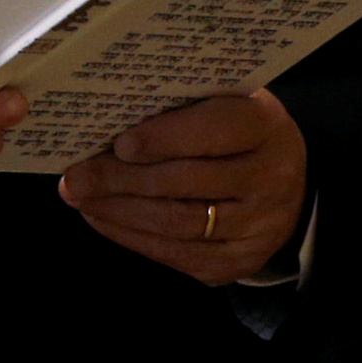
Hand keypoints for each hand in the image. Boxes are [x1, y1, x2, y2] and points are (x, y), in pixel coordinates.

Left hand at [58, 89, 306, 284]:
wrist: (285, 179)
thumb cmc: (237, 130)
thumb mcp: (225, 101)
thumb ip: (181, 105)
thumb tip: (109, 118)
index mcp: (264, 125)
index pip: (214, 131)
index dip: (164, 138)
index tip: (119, 142)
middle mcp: (269, 178)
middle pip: (186, 182)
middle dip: (122, 179)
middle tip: (76, 175)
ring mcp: (257, 226)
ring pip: (177, 223)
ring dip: (119, 211)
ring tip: (81, 196)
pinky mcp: (238, 261)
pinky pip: (177, 254)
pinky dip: (132, 236)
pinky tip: (102, 218)